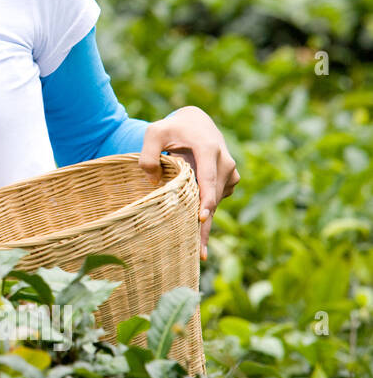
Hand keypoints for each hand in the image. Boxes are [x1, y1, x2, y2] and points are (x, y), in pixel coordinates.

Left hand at [138, 106, 240, 260]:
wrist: (197, 123)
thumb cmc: (172, 129)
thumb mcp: (154, 132)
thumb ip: (148, 153)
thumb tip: (152, 179)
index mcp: (208, 148)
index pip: (207, 178)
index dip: (205, 199)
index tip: (202, 218)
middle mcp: (224, 161)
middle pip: (213, 198)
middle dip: (205, 225)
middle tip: (197, 253)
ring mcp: (229, 172)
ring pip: (216, 202)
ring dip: (206, 224)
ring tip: (197, 251)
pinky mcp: (228, 181)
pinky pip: (217, 200)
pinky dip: (206, 214)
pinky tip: (194, 228)